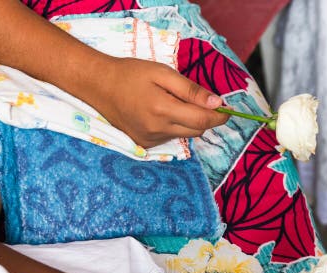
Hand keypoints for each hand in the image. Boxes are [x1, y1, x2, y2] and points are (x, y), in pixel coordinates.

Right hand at [91, 56, 228, 146]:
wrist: (98, 86)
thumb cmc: (131, 74)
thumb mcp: (163, 73)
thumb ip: (191, 90)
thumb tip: (217, 103)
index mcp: (163, 110)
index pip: (203, 120)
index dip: (219, 116)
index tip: (228, 110)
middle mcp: (157, 130)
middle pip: (197, 130)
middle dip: (205, 118)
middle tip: (201, 101)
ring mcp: (150, 140)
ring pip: (184, 135)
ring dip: (188, 122)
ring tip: (172, 102)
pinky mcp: (144, 144)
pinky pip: (170, 137)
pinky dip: (173, 126)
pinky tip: (159, 112)